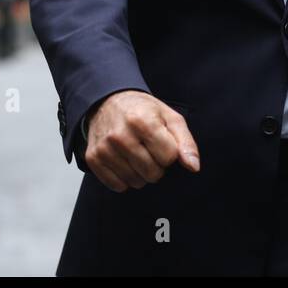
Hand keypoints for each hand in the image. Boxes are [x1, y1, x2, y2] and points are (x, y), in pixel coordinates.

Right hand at [84, 90, 199, 191]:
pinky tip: (124, 162)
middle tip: (150, 150)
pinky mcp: (93, 158)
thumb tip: (193, 167)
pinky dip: (125, 179)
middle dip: (157, 166)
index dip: (170, 154)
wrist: (107, 102)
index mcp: (142, 121)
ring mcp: (105, 148)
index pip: (168, 158)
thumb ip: (186, 142)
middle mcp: (120, 136)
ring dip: (141, 173)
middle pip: (153, 173)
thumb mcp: (170, 118)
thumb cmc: (143, 111)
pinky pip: (118, 186)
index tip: (163, 143)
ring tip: (137, 155)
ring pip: (136, 182)